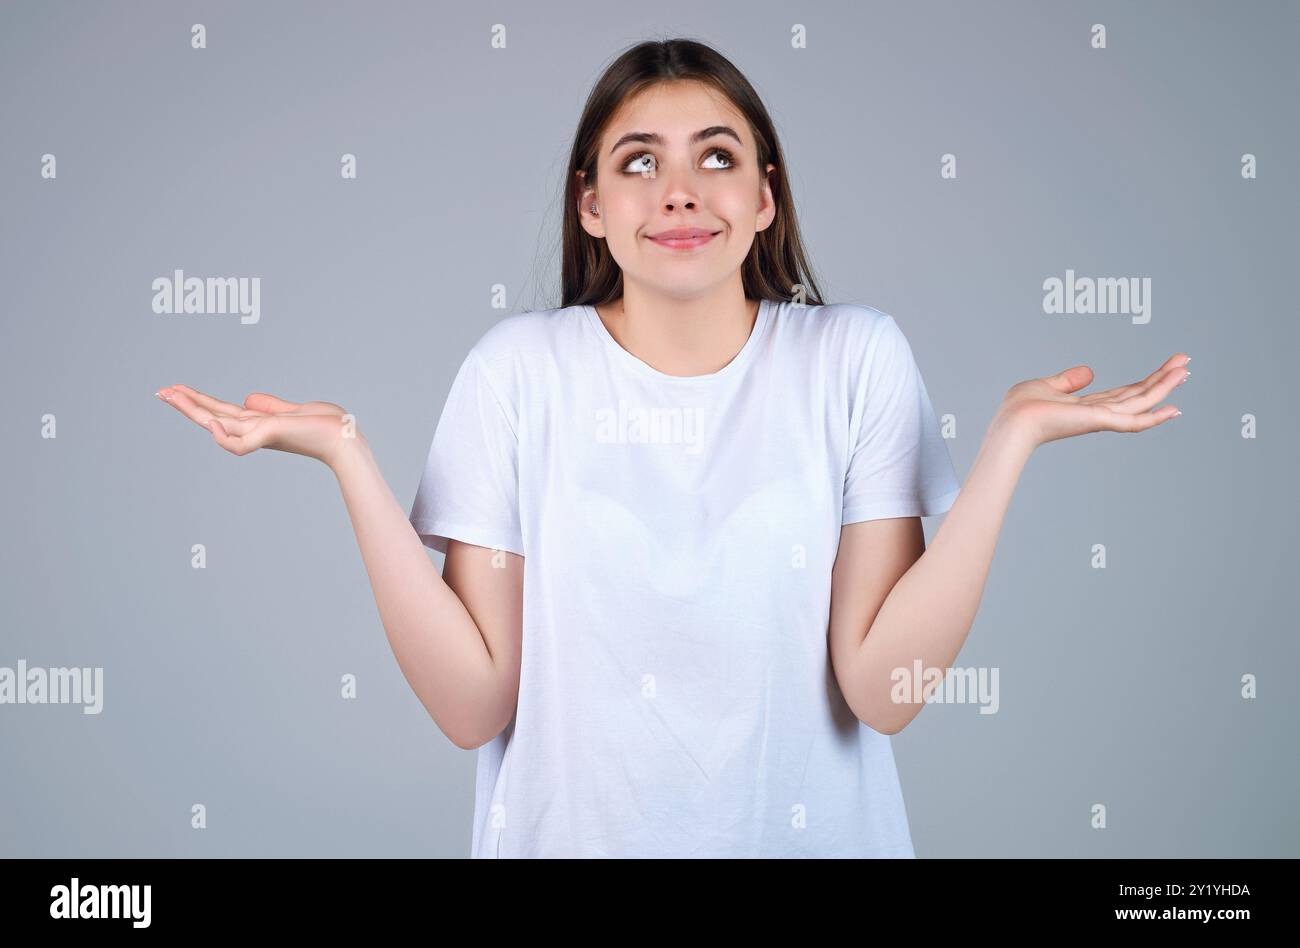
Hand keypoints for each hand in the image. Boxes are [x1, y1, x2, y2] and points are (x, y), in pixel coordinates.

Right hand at [156, 383, 362, 467]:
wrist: (345, 439)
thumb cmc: (325, 427)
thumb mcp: (292, 411)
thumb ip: (269, 407)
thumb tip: (247, 399)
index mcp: (257, 423)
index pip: (221, 411)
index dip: (199, 401)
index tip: (176, 389)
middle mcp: (254, 429)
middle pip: (211, 415)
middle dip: (186, 404)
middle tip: (160, 391)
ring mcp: (260, 434)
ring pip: (217, 425)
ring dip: (192, 410)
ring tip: (171, 395)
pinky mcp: (271, 436)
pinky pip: (238, 442)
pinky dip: (222, 436)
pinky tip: (210, 423)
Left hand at [995, 352, 1189, 448]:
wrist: (1011, 422)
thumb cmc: (1019, 409)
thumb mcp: (1046, 385)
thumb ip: (1068, 380)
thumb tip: (1089, 371)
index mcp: (1087, 406)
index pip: (1123, 393)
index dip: (1145, 381)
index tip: (1167, 367)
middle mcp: (1098, 414)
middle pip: (1138, 395)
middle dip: (1162, 380)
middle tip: (1186, 363)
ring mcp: (1100, 419)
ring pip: (1142, 403)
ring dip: (1165, 387)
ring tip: (1186, 370)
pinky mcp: (1099, 422)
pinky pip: (1133, 421)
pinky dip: (1154, 417)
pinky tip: (1173, 408)